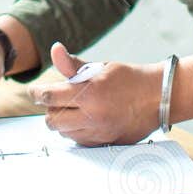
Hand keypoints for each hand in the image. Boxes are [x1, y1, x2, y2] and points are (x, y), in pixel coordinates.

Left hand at [27, 42, 161, 145]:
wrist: (158, 97)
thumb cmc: (129, 78)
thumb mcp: (100, 67)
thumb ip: (73, 65)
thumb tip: (55, 50)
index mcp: (89, 93)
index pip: (49, 97)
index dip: (37, 93)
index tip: (34, 91)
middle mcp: (93, 116)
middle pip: (52, 119)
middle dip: (50, 109)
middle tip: (56, 100)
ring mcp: (99, 133)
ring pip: (64, 133)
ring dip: (62, 121)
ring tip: (73, 109)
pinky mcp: (105, 144)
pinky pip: (79, 142)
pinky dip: (75, 132)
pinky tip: (83, 120)